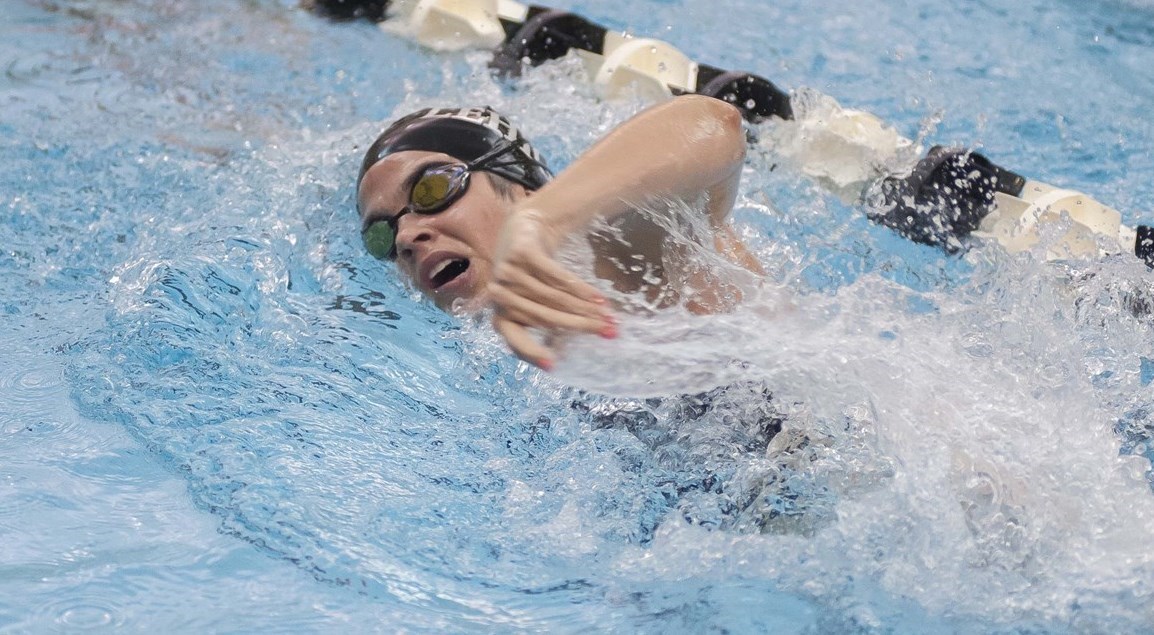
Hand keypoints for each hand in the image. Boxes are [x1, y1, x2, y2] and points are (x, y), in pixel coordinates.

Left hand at [487, 208, 616, 369]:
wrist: (528, 227)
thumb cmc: (534, 274)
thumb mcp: (535, 301)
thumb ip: (549, 322)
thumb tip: (579, 346)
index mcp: (501, 313)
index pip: (514, 339)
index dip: (533, 352)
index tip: (553, 364)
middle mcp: (500, 294)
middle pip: (545, 317)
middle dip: (579, 325)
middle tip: (607, 331)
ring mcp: (509, 272)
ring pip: (554, 297)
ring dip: (585, 308)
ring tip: (608, 314)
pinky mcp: (522, 252)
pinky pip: (556, 276)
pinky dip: (580, 288)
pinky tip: (598, 297)